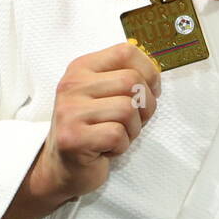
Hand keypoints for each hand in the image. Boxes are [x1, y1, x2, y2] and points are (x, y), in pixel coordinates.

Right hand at [30, 40, 161, 204]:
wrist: (62, 167)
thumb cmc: (92, 130)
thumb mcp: (106, 95)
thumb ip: (126, 79)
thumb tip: (155, 73)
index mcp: (82, 68)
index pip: (126, 51)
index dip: (149, 72)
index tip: (149, 90)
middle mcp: (72, 85)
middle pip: (132, 81)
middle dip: (145, 106)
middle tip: (132, 122)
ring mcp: (69, 111)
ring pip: (128, 109)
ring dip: (132, 129)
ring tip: (116, 136)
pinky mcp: (73, 138)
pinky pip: (117, 135)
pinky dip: (121, 146)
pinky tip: (106, 149)